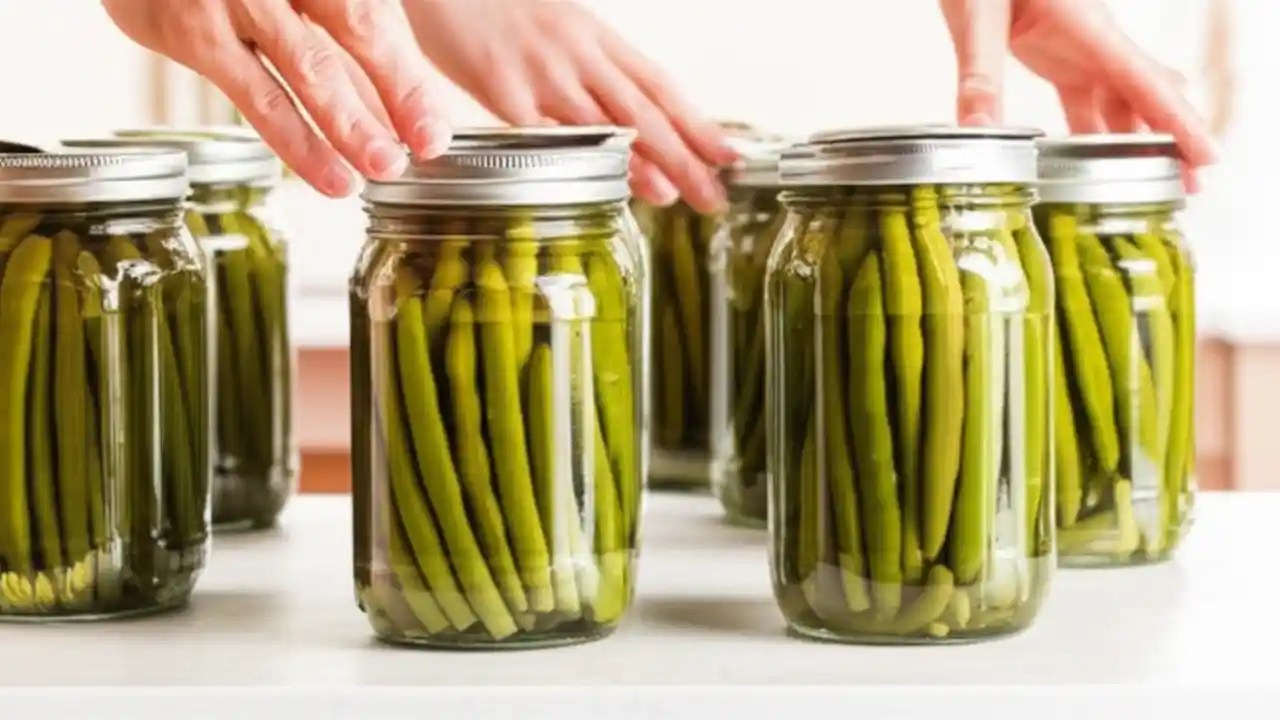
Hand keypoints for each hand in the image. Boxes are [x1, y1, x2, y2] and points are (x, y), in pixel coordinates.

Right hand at [102, 0, 455, 196]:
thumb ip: (350, 31)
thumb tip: (405, 110)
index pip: (377, 13)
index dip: (410, 76)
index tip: (435, 131)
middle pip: (356, 24)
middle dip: (399, 92)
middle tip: (423, 148)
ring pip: (308, 67)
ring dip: (351, 125)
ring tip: (384, 168)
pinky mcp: (191, 31)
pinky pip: (257, 97)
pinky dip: (299, 143)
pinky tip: (330, 178)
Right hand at [403, 0, 736, 212]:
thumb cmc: (495, 5)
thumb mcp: (557, 26)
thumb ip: (589, 68)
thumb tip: (624, 119)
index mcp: (595, 37)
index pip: (659, 85)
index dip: (697, 123)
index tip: (728, 156)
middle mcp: (577, 54)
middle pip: (643, 110)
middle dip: (684, 156)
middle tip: (712, 194)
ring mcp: (541, 72)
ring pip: (602, 123)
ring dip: (640, 163)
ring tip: (672, 196)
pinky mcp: (500, 88)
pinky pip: (541, 132)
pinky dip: (572, 159)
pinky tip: (595, 184)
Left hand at [939, 0, 1216, 188]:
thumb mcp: (977, 16)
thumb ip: (979, 73)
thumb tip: (979, 128)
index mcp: (1086, 26)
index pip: (1145, 81)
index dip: (1179, 122)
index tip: (1208, 157)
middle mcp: (1093, 39)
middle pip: (1144, 96)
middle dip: (1168, 142)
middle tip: (1187, 188)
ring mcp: (1077, 47)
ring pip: (1118, 101)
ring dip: (1134, 143)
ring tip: (1152, 188)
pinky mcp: (1056, 53)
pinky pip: (1086, 98)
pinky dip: (1093, 132)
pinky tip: (1095, 165)